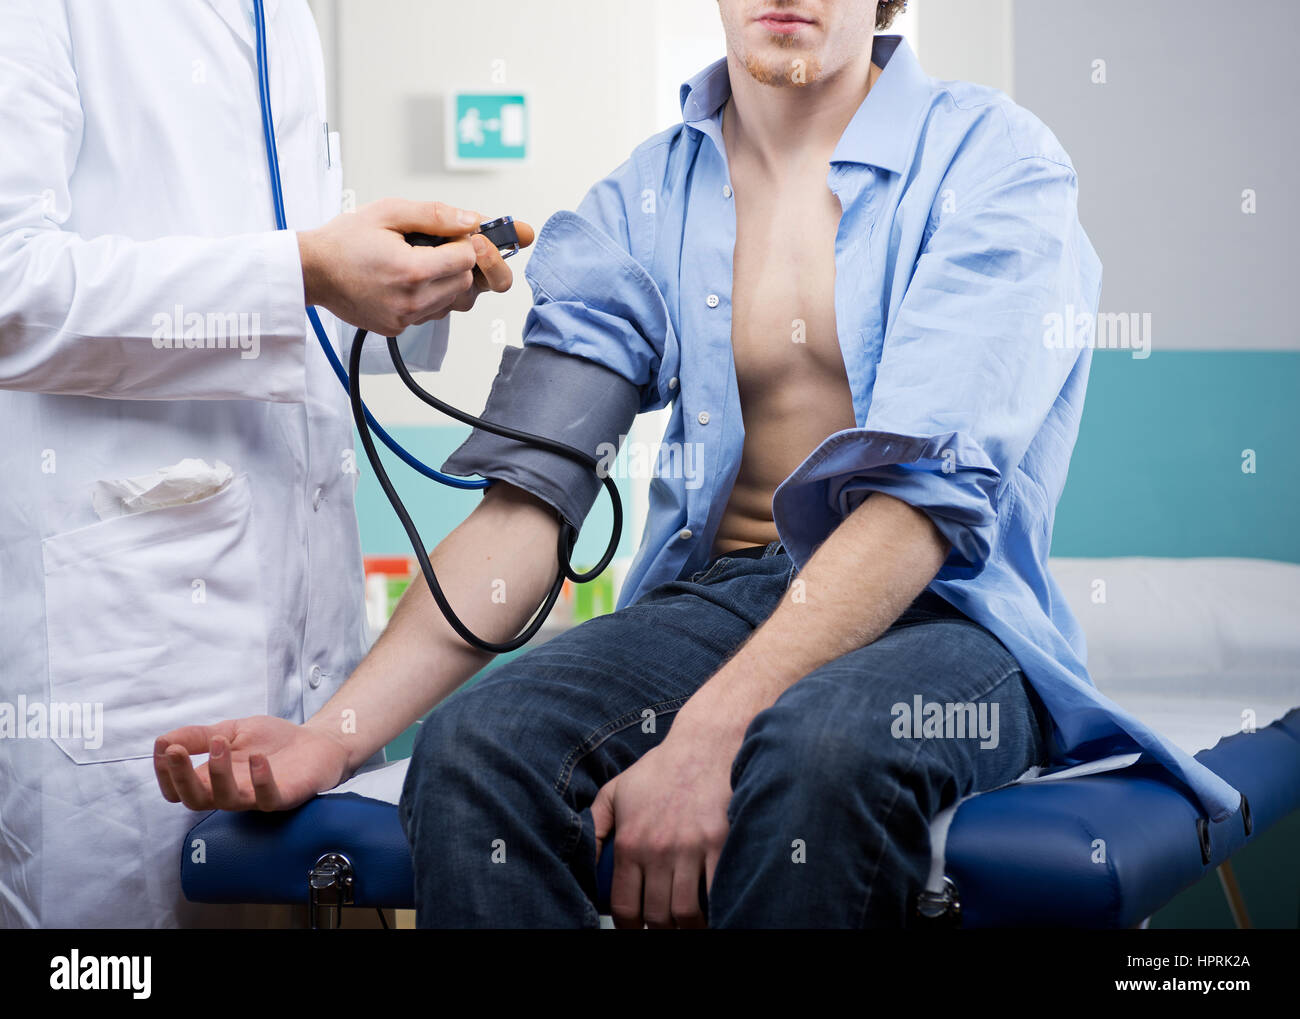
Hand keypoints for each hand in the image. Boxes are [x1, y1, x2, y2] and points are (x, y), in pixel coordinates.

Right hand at [154, 716, 349, 811]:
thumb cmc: (272, 741)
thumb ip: (199, 736)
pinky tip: (257, 759)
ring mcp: (256, 797)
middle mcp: (231, 792)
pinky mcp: (284, 797)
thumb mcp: (231, 730)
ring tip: (219, 744)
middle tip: (177, 751)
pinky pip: (267, 797)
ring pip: (227, 800)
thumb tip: (163, 741)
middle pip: (195, 800)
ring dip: (218, 773)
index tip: (165, 749)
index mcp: (214, 778)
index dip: (166, 774)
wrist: (317, 741)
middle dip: (181, 777)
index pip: (178, 789)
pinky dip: (260, 780)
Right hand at [297, 198, 534, 335]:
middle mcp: (411, 302)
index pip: (467, 260)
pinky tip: (405, 281)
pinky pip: (430, 314)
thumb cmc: (344, 240)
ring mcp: (404, 319)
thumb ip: (434, 215)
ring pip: (451, 301)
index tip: (447, 236)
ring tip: (416, 264)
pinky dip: (427, 297)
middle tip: (430, 248)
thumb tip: (470, 220)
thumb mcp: (389, 212)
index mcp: (411, 271)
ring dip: (443, 282)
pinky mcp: (397, 329)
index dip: (461, 243)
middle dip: (455, 263)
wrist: (312, 270)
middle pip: (464, 282)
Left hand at [590, 726, 735, 928]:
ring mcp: (691, 848)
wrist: (704, 745)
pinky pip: (716, 893)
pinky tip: (712, 911)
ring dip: (685, 926)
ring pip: (686, 912)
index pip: (624, 905)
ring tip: (686, 924)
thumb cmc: (660, 769)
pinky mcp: (720, 844)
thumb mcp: (616, 791)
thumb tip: (581, 862)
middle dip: (658, 929)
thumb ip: (594, 826)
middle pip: (656, 915)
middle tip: (662, 926)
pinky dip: (715, 910)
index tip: (634, 930)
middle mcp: (657, 849)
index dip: (628, 928)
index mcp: (630, 841)